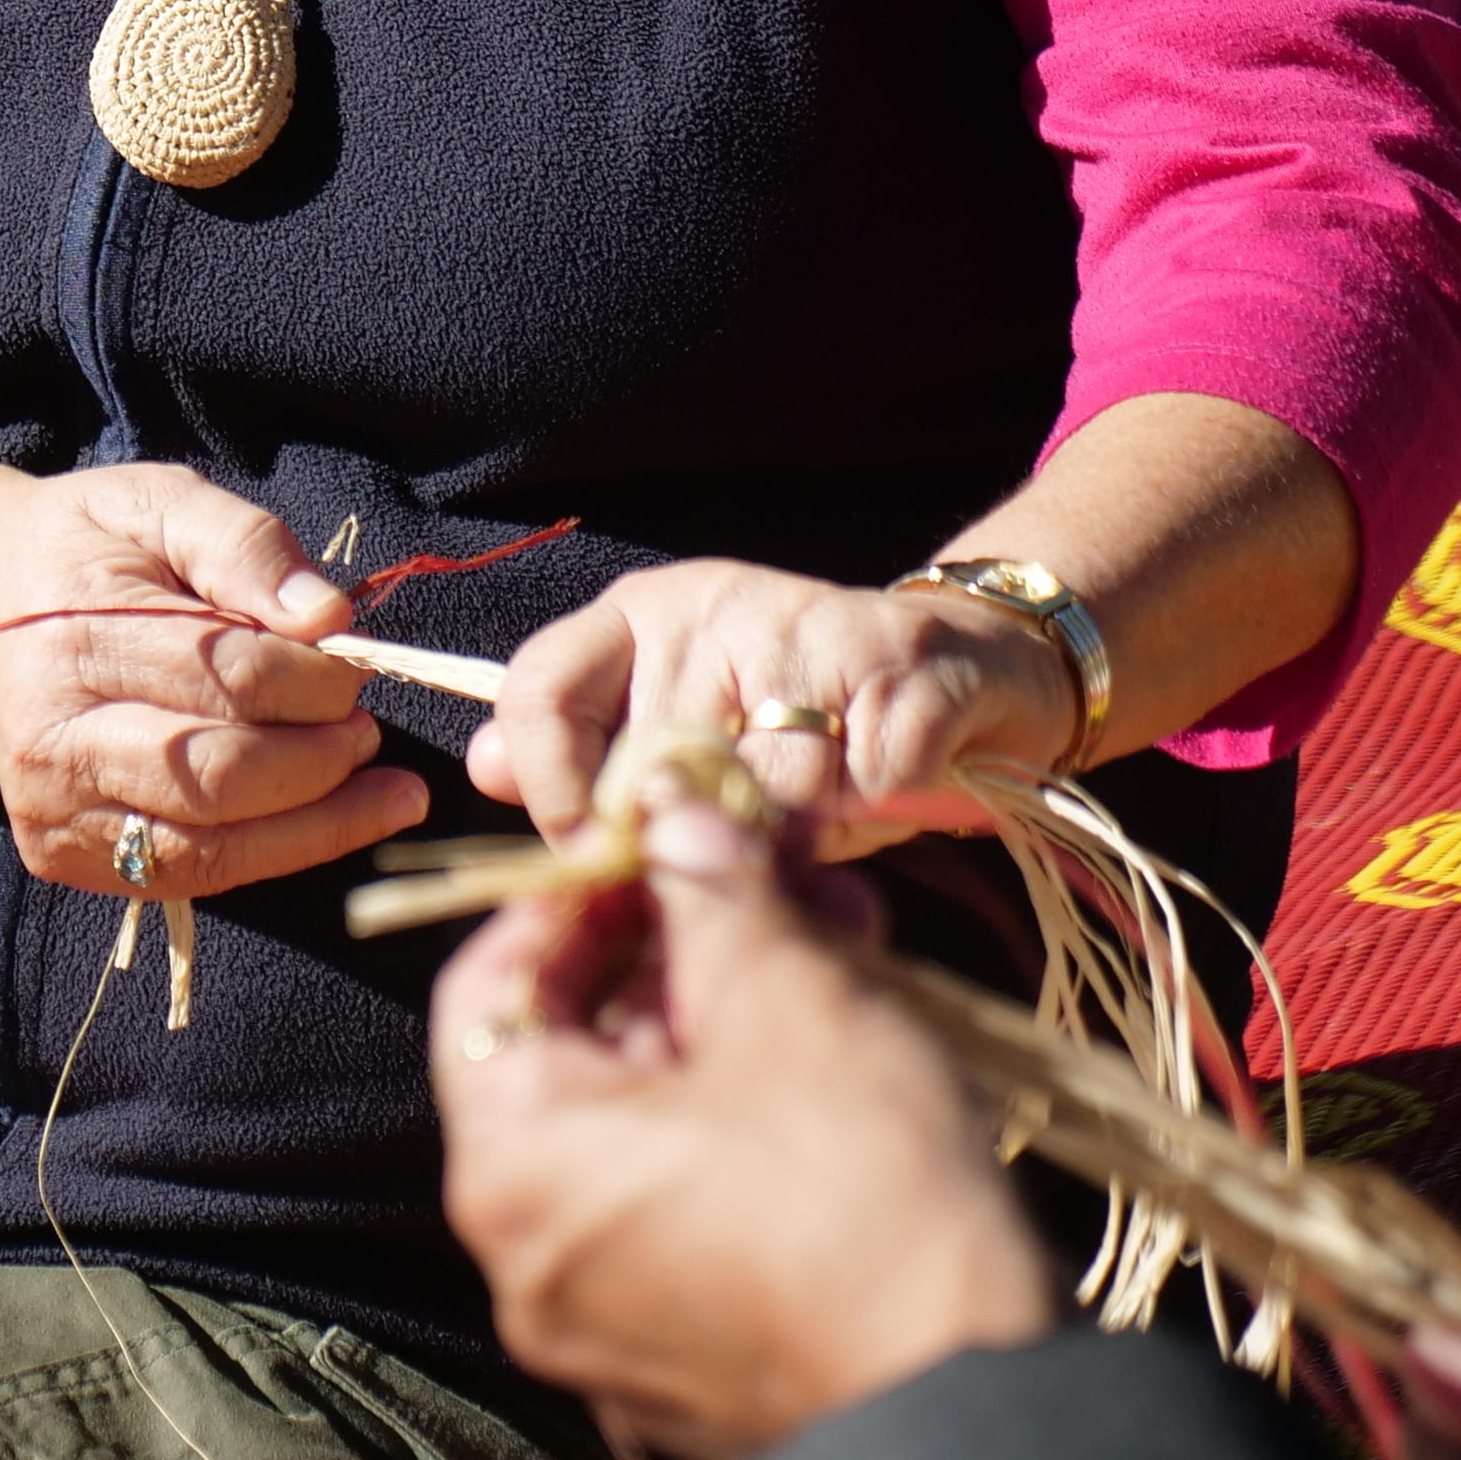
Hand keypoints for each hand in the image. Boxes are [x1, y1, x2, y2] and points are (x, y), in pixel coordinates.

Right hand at [0, 462, 428, 899]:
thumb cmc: (84, 551)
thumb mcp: (161, 502)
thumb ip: (246, 545)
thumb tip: (328, 616)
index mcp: (75, 633)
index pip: (225, 675)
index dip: (313, 680)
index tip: (354, 666)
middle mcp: (52, 733)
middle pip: (220, 773)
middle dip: (319, 759)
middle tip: (365, 730)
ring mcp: (49, 806)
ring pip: (209, 844)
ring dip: (316, 823)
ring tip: (379, 790)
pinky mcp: (58, 854)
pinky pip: (185, 876)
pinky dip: (270, 855)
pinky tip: (326, 821)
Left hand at [433, 798, 1052, 1459]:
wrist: (972, 1426)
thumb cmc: (864, 1202)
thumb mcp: (790, 1006)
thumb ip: (714, 897)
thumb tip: (673, 816)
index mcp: (513, 1166)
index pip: (491, 986)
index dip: (576, 895)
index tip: (662, 839)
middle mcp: (528, 1256)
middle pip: (578, 1053)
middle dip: (686, 948)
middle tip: (786, 877)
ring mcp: (604, 1322)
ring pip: (647, 1125)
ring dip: (734, 1022)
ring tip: (847, 946)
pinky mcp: (687, 1360)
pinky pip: (687, 1204)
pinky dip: (745, 1122)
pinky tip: (847, 1054)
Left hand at [468, 559, 1086, 858]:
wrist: (975, 670)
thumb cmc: (814, 726)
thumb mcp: (691, 734)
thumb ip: (587, 752)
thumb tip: (485, 765)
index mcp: (643, 616)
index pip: (543, 688)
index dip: (556, 789)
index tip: (593, 854)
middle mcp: (711, 605)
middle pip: (656, 761)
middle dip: (703, 836)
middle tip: (746, 853)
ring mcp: (806, 621)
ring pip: (768, 781)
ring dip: (803, 830)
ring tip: (826, 820)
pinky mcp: (901, 654)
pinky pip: (867, 772)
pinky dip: (880, 799)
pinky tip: (891, 784)